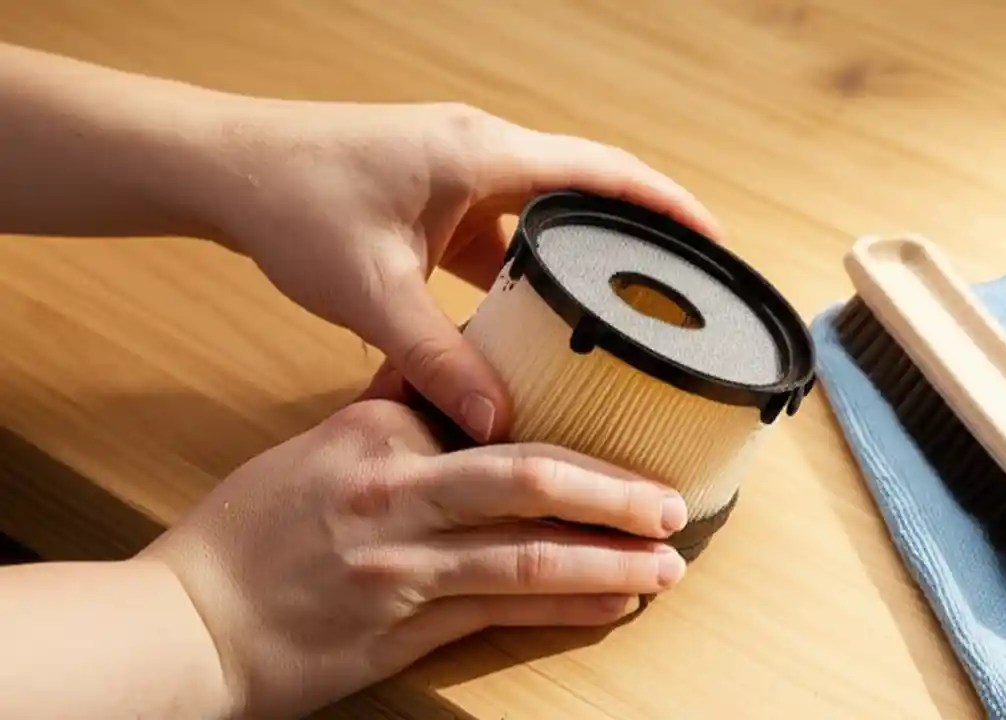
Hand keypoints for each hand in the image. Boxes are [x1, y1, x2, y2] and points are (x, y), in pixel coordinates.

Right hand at [142, 398, 688, 719]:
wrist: (191, 622)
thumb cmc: (250, 534)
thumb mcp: (318, 449)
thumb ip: (391, 413)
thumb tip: (449, 380)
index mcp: (379, 440)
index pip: (494, 423)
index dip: (571, 435)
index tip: (624, 435)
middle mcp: (398, 497)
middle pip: (529, 482)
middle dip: (613, 492)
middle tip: (671, 502)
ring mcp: (403, 569)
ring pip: (528, 559)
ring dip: (609, 560)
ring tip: (667, 562)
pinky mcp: (403, 631)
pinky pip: (502, 617)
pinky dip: (566, 611)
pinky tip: (613, 602)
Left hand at [189, 99, 721, 442]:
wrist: (223, 167)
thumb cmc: (291, 203)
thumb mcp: (371, 292)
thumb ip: (436, 358)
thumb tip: (496, 420)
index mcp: (482, 156)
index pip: (603, 173)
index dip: (668, 206)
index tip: (715, 242)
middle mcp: (482, 150)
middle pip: (588, 187)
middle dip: (637, 235)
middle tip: (681, 289)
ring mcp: (460, 167)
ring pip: (545, 210)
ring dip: (579, 255)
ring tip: (620, 311)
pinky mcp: (439, 189)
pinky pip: (505, 225)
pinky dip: (528, 266)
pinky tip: (535, 318)